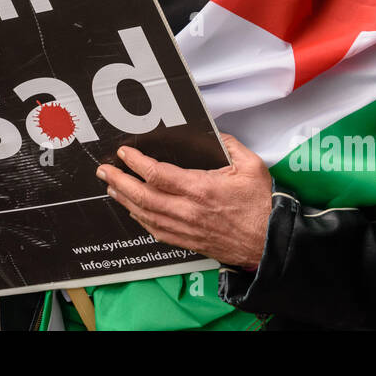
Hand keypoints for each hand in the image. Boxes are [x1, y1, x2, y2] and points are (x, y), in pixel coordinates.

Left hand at [96, 134, 272, 268]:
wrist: (271, 243)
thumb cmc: (261, 206)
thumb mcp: (251, 166)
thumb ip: (230, 145)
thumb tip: (214, 132)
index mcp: (201, 189)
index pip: (158, 174)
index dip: (136, 163)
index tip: (124, 153)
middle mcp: (188, 211)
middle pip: (143, 196)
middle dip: (119, 181)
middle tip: (104, 170)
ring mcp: (186, 228)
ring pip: (145, 215)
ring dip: (124, 200)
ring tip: (111, 187)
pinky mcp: (188, 241)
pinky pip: (156, 231)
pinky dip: (140, 220)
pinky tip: (133, 211)